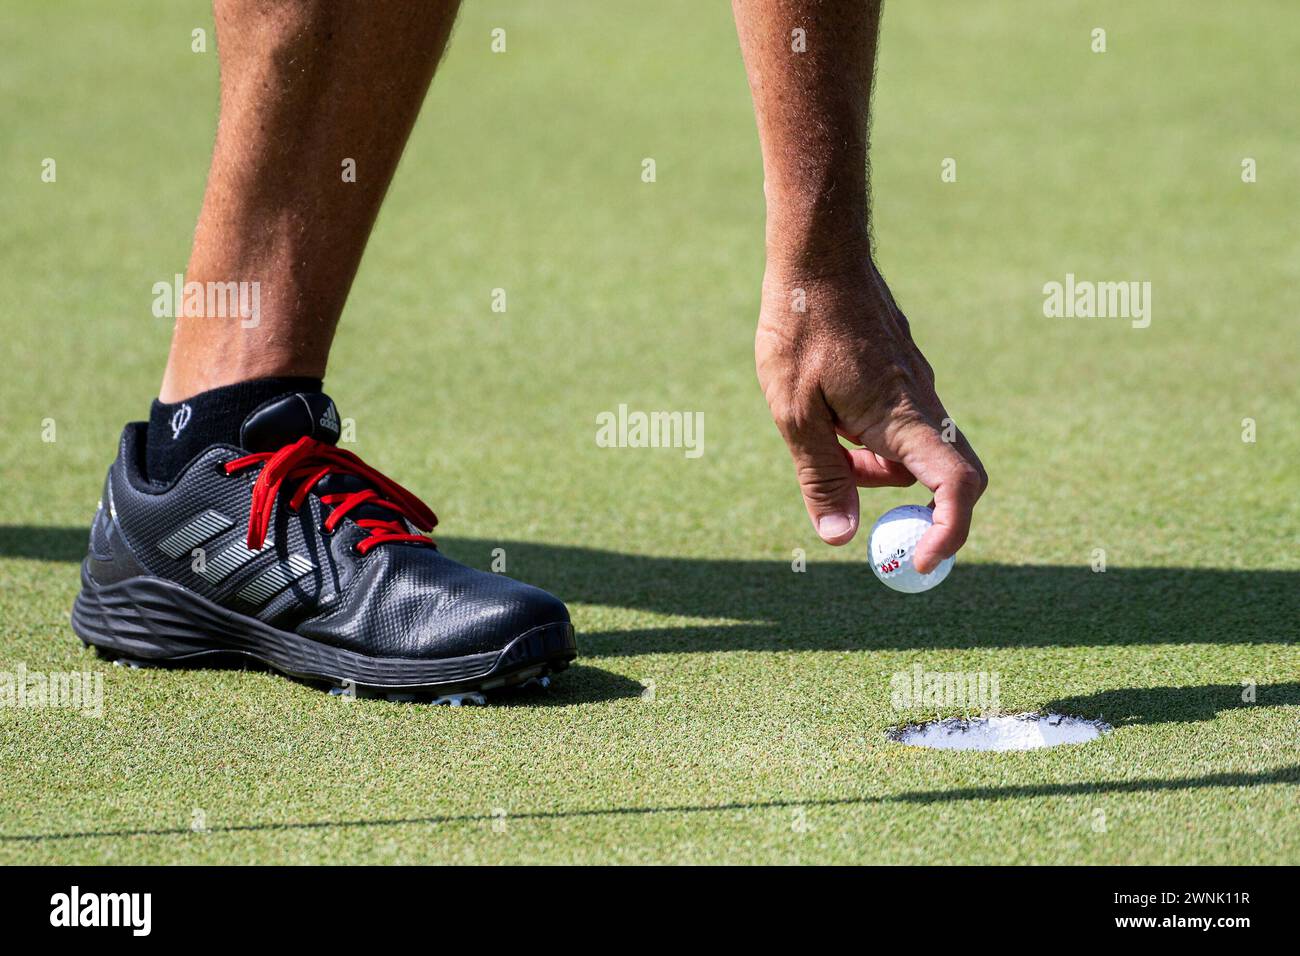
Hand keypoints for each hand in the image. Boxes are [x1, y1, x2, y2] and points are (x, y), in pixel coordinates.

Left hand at [755, 253, 986, 571]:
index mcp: (902, 416)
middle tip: (856, 509)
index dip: (949, 533)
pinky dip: (871, 438)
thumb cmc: (801, 327)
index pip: (956, 486)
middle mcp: (922, 402)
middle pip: (943, 475)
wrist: (818, 254)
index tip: (917, 561)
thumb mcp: (793, 413)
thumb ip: (821, 476)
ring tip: (821, 437)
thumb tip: (841, 538)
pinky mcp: (902, 371)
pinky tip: (828, 410)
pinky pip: (900, 422)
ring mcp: (916, 384)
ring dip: (876, 467)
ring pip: (912, 450)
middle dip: (910, 507)